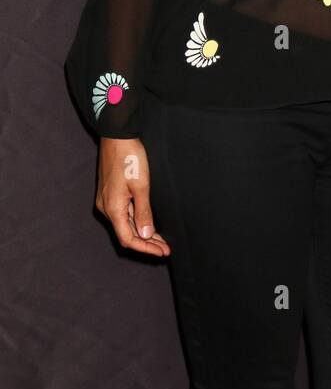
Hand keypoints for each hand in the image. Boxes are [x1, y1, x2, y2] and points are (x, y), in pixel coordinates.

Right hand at [96, 138, 170, 256]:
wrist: (117, 136)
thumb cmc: (129, 158)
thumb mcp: (141, 186)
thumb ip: (143, 212)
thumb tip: (145, 235)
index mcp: (112, 208)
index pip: (128, 239)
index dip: (145, 248)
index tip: (162, 252)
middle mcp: (107, 208)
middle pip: (127, 233)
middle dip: (146, 242)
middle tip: (165, 249)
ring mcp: (107, 200)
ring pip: (126, 224)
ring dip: (143, 233)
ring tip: (161, 241)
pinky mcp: (110, 193)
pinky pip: (124, 214)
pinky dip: (137, 221)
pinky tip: (149, 224)